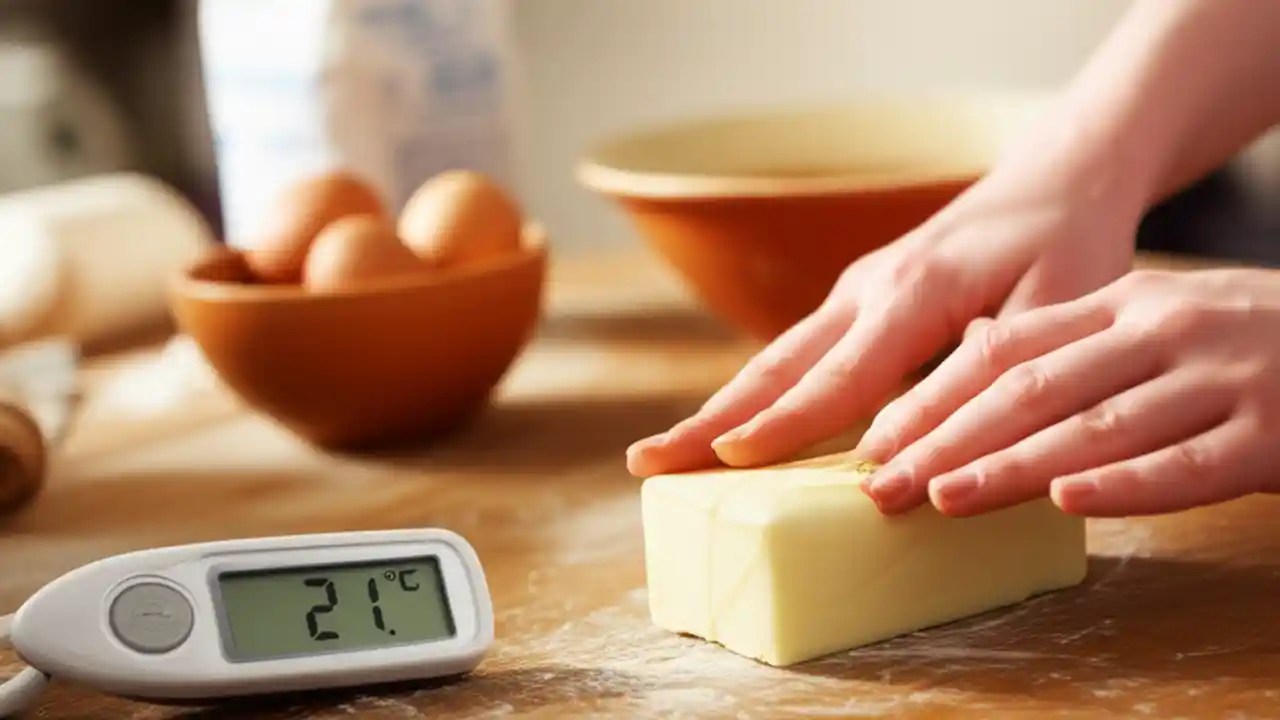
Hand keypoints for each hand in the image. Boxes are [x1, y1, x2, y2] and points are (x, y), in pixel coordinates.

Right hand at [627, 136, 1145, 476]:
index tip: (732, 457)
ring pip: (773, 361)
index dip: (788, 423)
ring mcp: (854, 293)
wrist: (1050, 184)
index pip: (841, 376)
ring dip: (716, 412)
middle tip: (646, 463)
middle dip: (709, 420)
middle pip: (775, 367)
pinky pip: (794, 356)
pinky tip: (725, 434)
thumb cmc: (1064, 245)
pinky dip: (753, 398)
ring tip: (661, 457)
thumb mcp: (1063, 303)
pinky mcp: (855, 303)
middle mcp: (868, 289)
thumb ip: (1001, 364)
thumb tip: (939, 430)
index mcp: (915, 292)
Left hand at [855, 268, 1279, 517]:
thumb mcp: (1161, 316)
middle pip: (1033, 388)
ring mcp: (1222, 380)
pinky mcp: (1274, 435)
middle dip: (946, 438)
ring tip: (942, 496)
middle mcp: (1166, 330)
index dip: (935, 396)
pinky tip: (1067, 504)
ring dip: (1010, 465)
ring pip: (1095, 427)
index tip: (874, 439)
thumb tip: (974, 351)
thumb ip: (1074, 336)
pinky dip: (1124, 486)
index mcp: (1130, 302)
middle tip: (882, 483)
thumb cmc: (1251, 340)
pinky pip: (1186, 465)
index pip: (1008, 349)